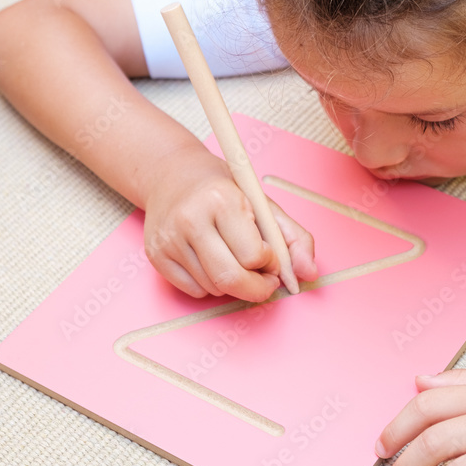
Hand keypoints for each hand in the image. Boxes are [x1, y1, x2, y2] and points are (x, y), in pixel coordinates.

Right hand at [142, 146, 316, 301]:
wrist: (171, 175)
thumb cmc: (221, 189)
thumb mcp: (262, 203)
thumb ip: (294, 238)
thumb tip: (309, 273)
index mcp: (222, 200)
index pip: (254, 256)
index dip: (270, 263)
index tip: (270, 256)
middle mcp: (190, 219)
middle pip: (231, 280)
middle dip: (257, 289)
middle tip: (265, 280)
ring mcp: (169, 239)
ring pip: (214, 288)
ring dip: (232, 283)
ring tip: (232, 257)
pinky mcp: (155, 255)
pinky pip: (194, 291)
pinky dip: (209, 284)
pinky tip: (209, 260)